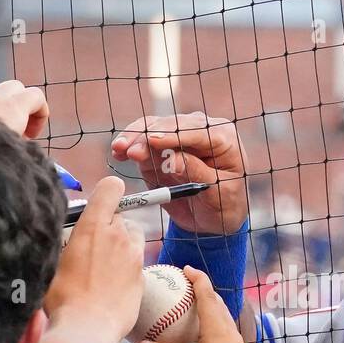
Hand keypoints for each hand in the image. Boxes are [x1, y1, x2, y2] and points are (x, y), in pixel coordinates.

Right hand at [45, 175, 143, 338]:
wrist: (88, 328)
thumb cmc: (63, 296)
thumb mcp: (53, 260)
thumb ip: (64, 240)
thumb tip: (66, 233)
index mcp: (92, 226)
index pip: (110, 189)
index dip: (107, 192)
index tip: (100, 203)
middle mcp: (117, 235)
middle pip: (119, 217)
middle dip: (107, 225)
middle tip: (92, 246)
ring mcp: (134, 255)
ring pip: (132, 236)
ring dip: (121, 242)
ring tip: (105, 263)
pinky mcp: (142, 275)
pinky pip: (135, 261)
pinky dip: (126, 265)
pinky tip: (112, 282)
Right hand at [110, 112, 247, 233]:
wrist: (214, 216)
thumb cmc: (224, 203)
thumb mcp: (218, 194)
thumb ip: (197, 174)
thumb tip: (171, 160)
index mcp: (222, 137)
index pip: (196, 131)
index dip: (173, 135)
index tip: (152, 140)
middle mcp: (200, 130)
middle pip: (171, 126)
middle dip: (148, 137)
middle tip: (130, 150)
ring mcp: (178, 136)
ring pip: (153, 128)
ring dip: (134, 138)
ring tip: (119, 149)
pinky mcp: (160, 146)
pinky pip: (143, 140)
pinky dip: (130, 144)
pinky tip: (118, 152)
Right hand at [137, 267, 250, 342]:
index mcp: (217, 330)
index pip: (208, 295)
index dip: (198, 279)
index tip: (187, 269)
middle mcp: (230, 334)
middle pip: (219, 305)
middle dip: (205, 293)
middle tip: (189, 287)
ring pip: (223, 321)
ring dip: (210, 312)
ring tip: (194, 311)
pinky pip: (224, 337)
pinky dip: (212, 331)